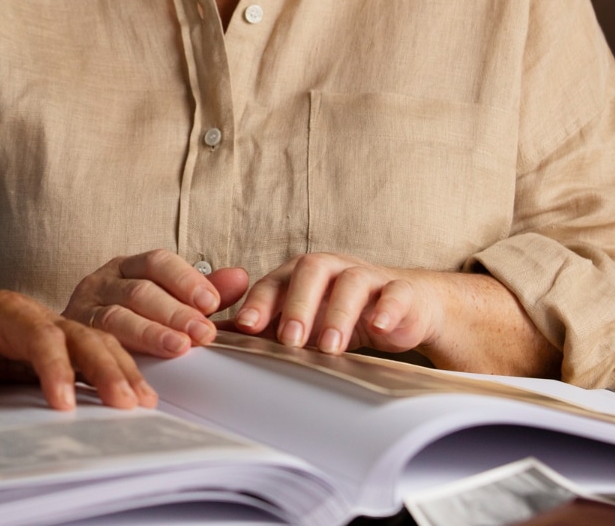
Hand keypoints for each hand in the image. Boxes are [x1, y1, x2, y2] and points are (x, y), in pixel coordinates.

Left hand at [0, 284, 157, 416]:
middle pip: (78, 335)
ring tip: (142, 403)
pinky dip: (117, 372)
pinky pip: (93, 354)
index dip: (53, 367)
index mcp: (2, 309)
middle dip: (104, 368)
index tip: (62, 404)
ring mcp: (50, 329)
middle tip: (125, 403)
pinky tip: (137, 396)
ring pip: (95, 342)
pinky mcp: (57, 347)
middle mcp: (34, 315)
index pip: (37, 334)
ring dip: (120, 370)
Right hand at [63, 249, 249, 357]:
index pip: (157, 262)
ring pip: (117, 317)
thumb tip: (240, 278)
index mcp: (125, 268)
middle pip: (140, 291)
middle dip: (175, 312)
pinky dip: (117, 360)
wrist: (55, 341)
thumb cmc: (119, 319)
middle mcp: (101, 282)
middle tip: (204, 334)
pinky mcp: (67, 338)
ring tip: (178, 349)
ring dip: (151, 334)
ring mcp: (82, 309)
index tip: (211, 302)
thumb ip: (197, 291)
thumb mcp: (160, 301)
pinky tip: (139, 375)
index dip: (184, 279)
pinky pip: (92, 346)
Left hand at [230, 253, 442, 355]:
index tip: (246, 327)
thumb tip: (212, 334)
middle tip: (289, 339)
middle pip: (310, 271)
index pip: (275, 281)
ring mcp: (367, 277)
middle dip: (297, 305)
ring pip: (351, 283)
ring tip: (330, 347)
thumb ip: (262, 325)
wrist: (401, 308)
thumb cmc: (339, 312)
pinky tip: (380, 328)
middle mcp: (331, 268)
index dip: (260, 302)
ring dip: (338, 314)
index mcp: (300, 274)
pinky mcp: (401, 292)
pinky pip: (396, 294)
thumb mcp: (299, 319)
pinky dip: (388, 309)